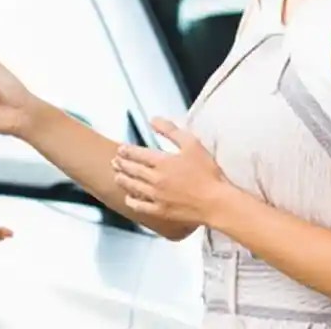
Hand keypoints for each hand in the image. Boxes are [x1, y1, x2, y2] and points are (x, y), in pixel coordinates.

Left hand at [112, 118, 226, 225]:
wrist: (216, 202)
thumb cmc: (207, 173)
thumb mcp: (192, 144)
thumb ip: (171, 130)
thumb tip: (153, 120)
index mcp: (162, 162)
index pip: (138, 154)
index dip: (127, 151)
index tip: (121, 149)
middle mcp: (155, 179)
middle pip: (132, 170)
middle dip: (121, 164)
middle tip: (114, 161)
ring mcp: (156, 196)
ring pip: (133, 187)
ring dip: (123, 180)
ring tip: (117, 176)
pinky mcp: (161, 211)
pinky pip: (140, 206)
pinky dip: (132, 201)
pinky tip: (128, 198)